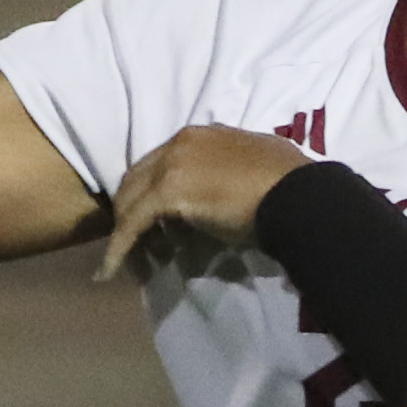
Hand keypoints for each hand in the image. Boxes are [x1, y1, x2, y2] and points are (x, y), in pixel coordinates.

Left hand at [97, 126, 311, 281]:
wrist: (297, 196)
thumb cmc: (287, 183)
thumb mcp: (256, 166)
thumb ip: (231, 171)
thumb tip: (226, 190)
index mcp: (201, 135)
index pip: (161, 163)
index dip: (153, 192)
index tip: (155, 219)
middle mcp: (180, 143)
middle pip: (137, 179)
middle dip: (132, 210)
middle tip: (139, 242)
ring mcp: (171, 166)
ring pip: (130, 200)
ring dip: (125, 231)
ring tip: (129, 260)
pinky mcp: (166, 193)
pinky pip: (131, 224)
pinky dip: (118, 248)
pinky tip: (109, 270)